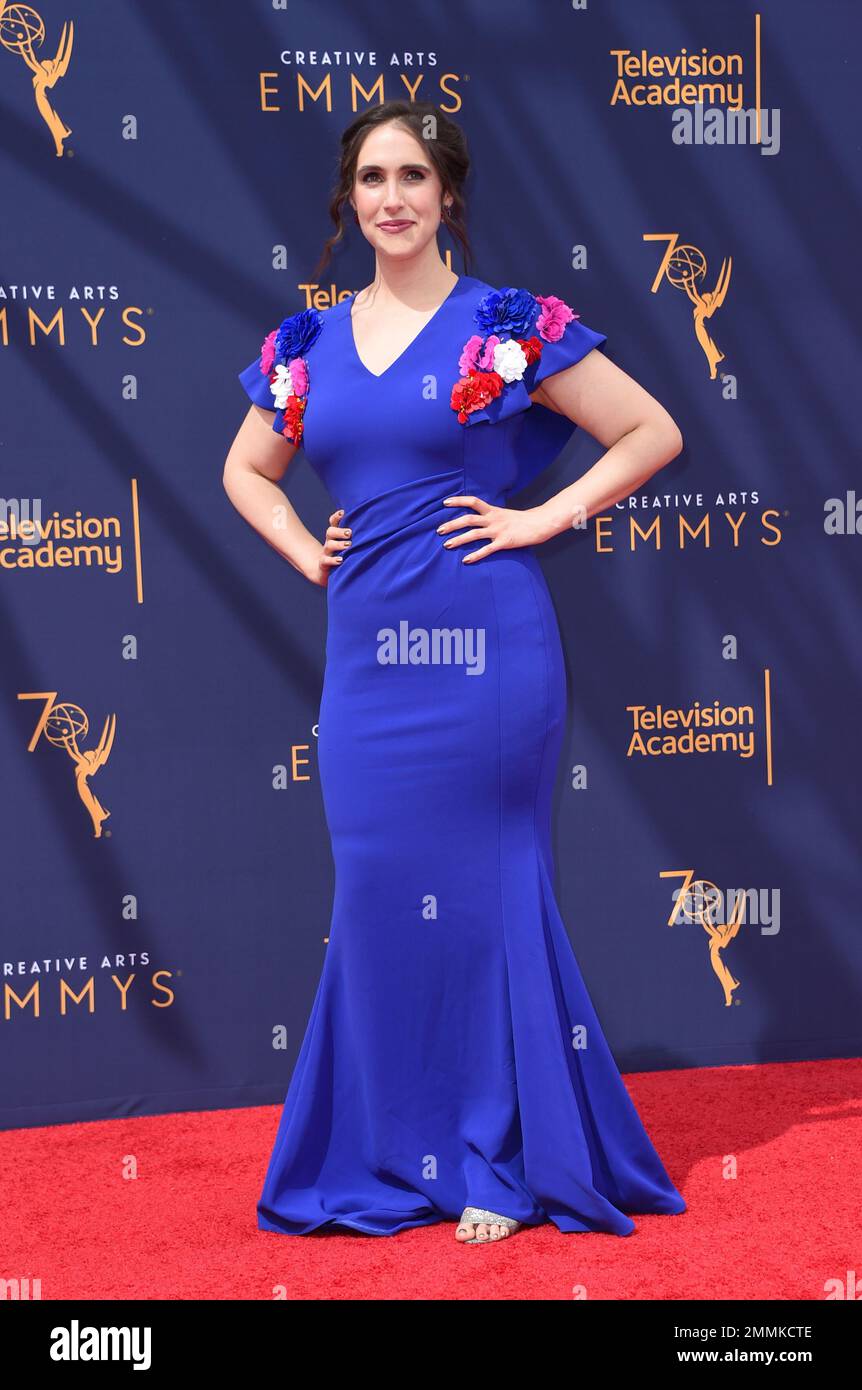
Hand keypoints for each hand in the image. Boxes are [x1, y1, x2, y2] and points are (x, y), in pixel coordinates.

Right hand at [313, 509, 351, 585]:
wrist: (324, 572)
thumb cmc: (343, 556)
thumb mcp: (349, 546)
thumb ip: (358, 537)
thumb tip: (377, 528)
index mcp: (335, 535)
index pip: (333, 522)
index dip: (337, 517)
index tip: (344, 512)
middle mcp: (329, 542)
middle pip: (330, 531)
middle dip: (340, 531)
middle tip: (350, 533)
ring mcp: (326, 553)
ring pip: (329, 545)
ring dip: (339, 544)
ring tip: (348, 545)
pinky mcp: (323, 564)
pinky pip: (325, 560)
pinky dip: (333, 560)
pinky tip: (341, 560)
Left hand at [436, 495, 551, 562]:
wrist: (539, 524)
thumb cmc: (522, 520)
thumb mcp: (504, 514)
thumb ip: (491, 517)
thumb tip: (478, 520)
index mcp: (493, 511)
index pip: (473, 501)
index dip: (458, 501)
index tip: (445, 503)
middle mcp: (493, 519)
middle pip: (468, 519)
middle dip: (452, 525)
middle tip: (439, 530)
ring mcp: (498, 531)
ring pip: (474, 534)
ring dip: (459, 539)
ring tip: (447, 545)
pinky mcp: (504, 542)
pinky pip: (487, 550)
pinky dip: (475, 555)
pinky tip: (466, 560)